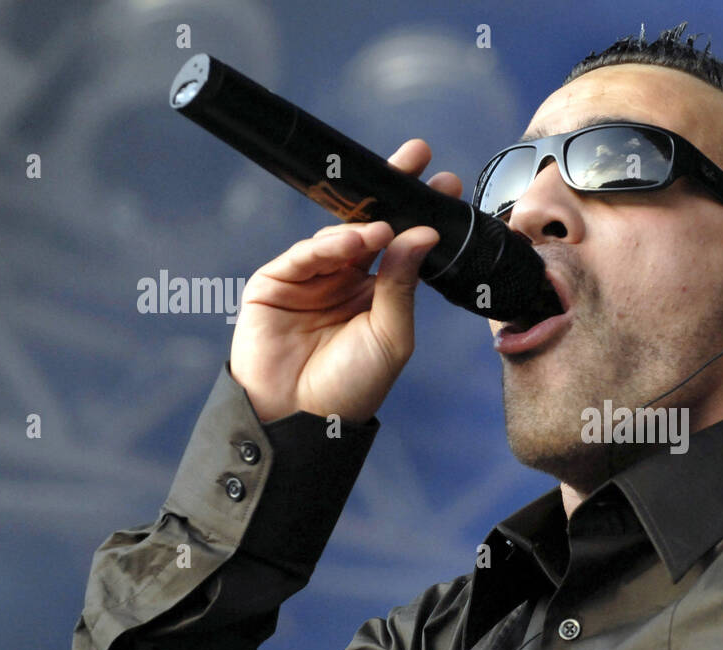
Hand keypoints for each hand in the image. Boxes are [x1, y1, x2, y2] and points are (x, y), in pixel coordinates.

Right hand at [230, 139, 462, 422]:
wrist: (301, 420)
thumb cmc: (353, 387)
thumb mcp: (391, 335)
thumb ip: (402, 283)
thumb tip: (422, 234)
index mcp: (378, 292)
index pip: (402, 242)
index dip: (420, 212)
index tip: (446, 183)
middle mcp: (346, 278)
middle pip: (370, 223)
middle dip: (392, 190)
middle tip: (416, 158)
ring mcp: (311, 277)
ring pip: (339, 235)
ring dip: (363, 225)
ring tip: (386, 225)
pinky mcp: (276, 282)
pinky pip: (305, 254)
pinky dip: (330, 244)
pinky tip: (356, 241)